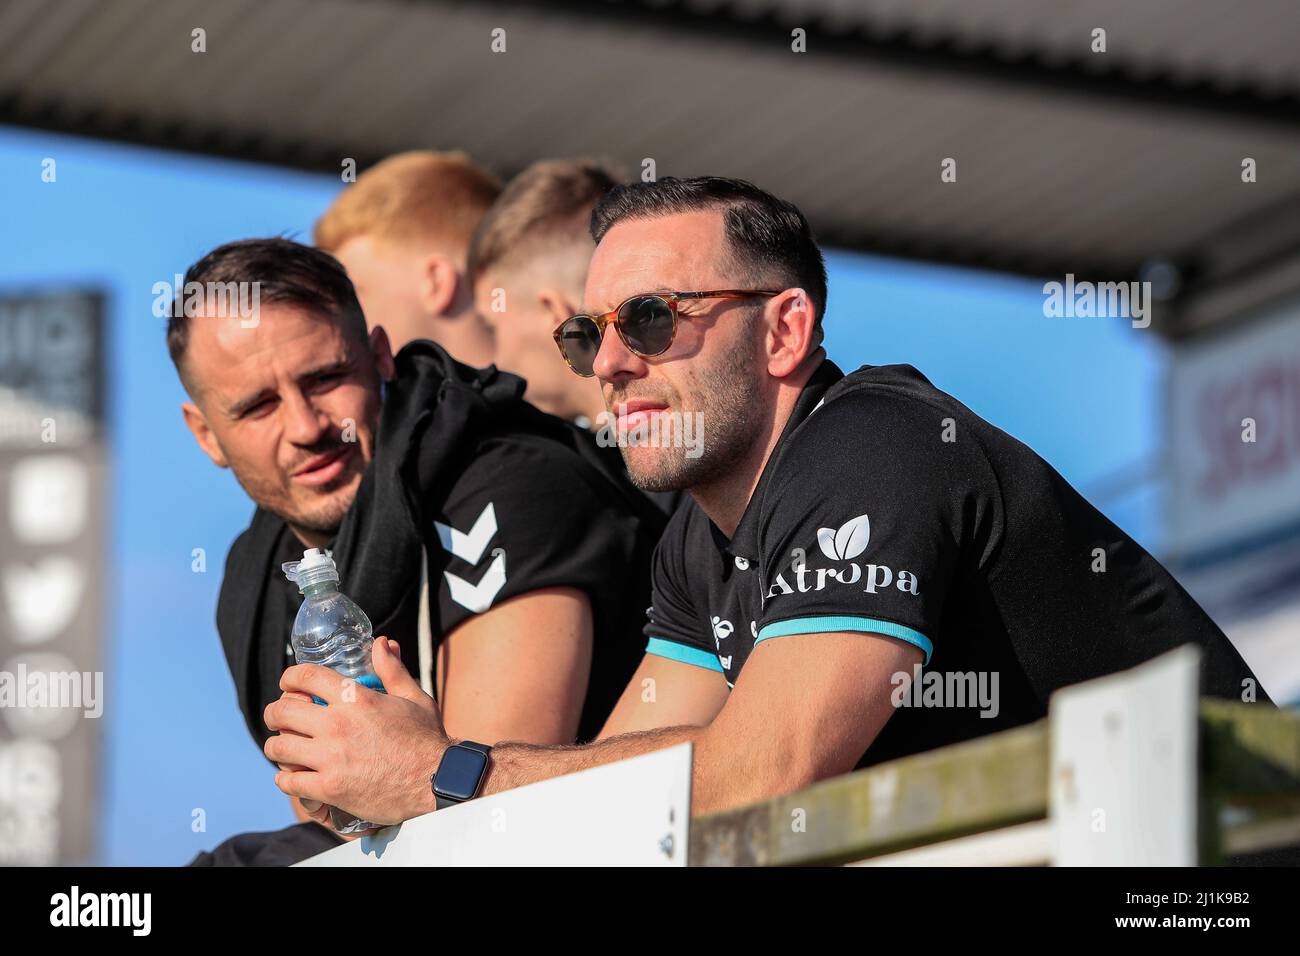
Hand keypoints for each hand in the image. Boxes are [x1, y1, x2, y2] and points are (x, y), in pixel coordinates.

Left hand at [265, 638, 449, 824]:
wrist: (437, 781)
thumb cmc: (426, 739)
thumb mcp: (413, 697)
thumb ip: (392, 669)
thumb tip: (381, 643)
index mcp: (357, 699)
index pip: (307, 676)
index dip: (289, 677)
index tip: (287, 684)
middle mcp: (338, 725)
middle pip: (282, 711)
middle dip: (274, 713)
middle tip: (279, 718)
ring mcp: (331, 758)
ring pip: (278, 747)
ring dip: (277, 746)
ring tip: (284, 748)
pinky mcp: (330, 789)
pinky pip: (288, 781)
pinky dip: (286, 779)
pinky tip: (292, 776)